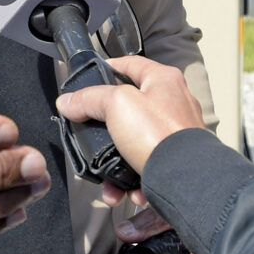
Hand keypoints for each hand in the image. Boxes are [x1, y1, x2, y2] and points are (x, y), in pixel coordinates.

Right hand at [55, 55, 206, 176]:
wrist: (185, 181)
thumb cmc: (159, 135)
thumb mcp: (116, 104)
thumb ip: (89, 99)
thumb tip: (67, 101)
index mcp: (163, 80)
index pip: (130, 64)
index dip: (106, 67)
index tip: (87, 79)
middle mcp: (173, 104)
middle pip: (128, 107)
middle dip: (104, 124)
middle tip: (87, 130)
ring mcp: (175, 134)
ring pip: (132, 142)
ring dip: (113, 159)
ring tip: (102, 172)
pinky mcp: (174, 161)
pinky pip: (143, 166)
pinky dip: (128, 179)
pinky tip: (120, 190)